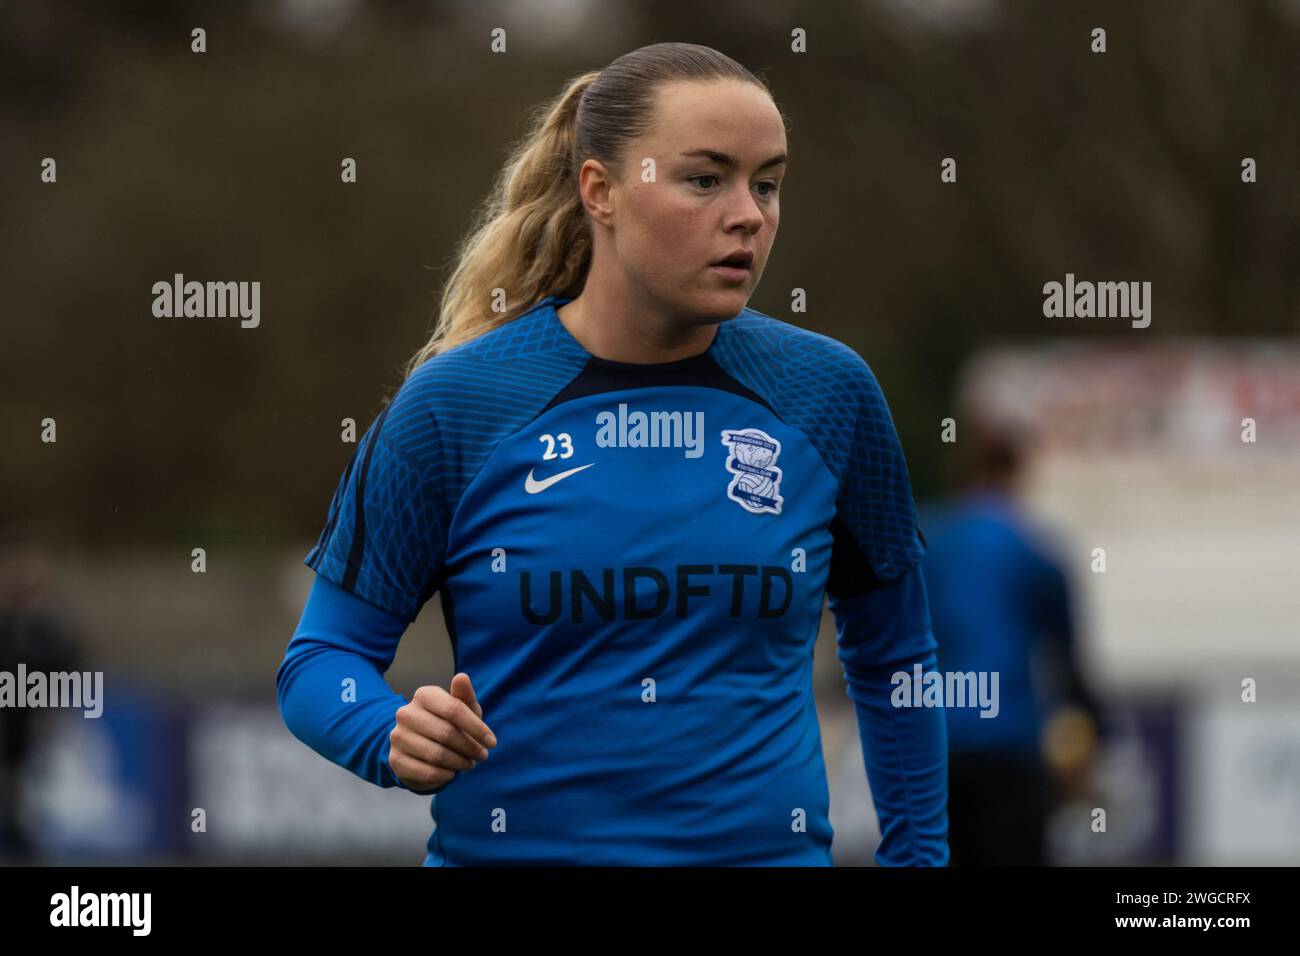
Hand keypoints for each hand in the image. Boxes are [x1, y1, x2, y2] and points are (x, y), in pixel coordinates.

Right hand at [388, 673, 496, 791]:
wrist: (417, 746)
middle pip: (446, 733)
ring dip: (459, 763)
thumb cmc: (447, 722)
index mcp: (424, 695)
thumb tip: (462, 677)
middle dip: (470, 747)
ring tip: (469, 763)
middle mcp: (406, 713)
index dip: (477, 728)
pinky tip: (452, 772)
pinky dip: (444, 775)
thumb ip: (464, 695)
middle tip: (482, 755)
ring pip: (436, 755)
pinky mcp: (395, 759)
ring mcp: (398, 737)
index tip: (492, 742)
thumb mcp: (461, 708)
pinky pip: (426, 771)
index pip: (454, 709)